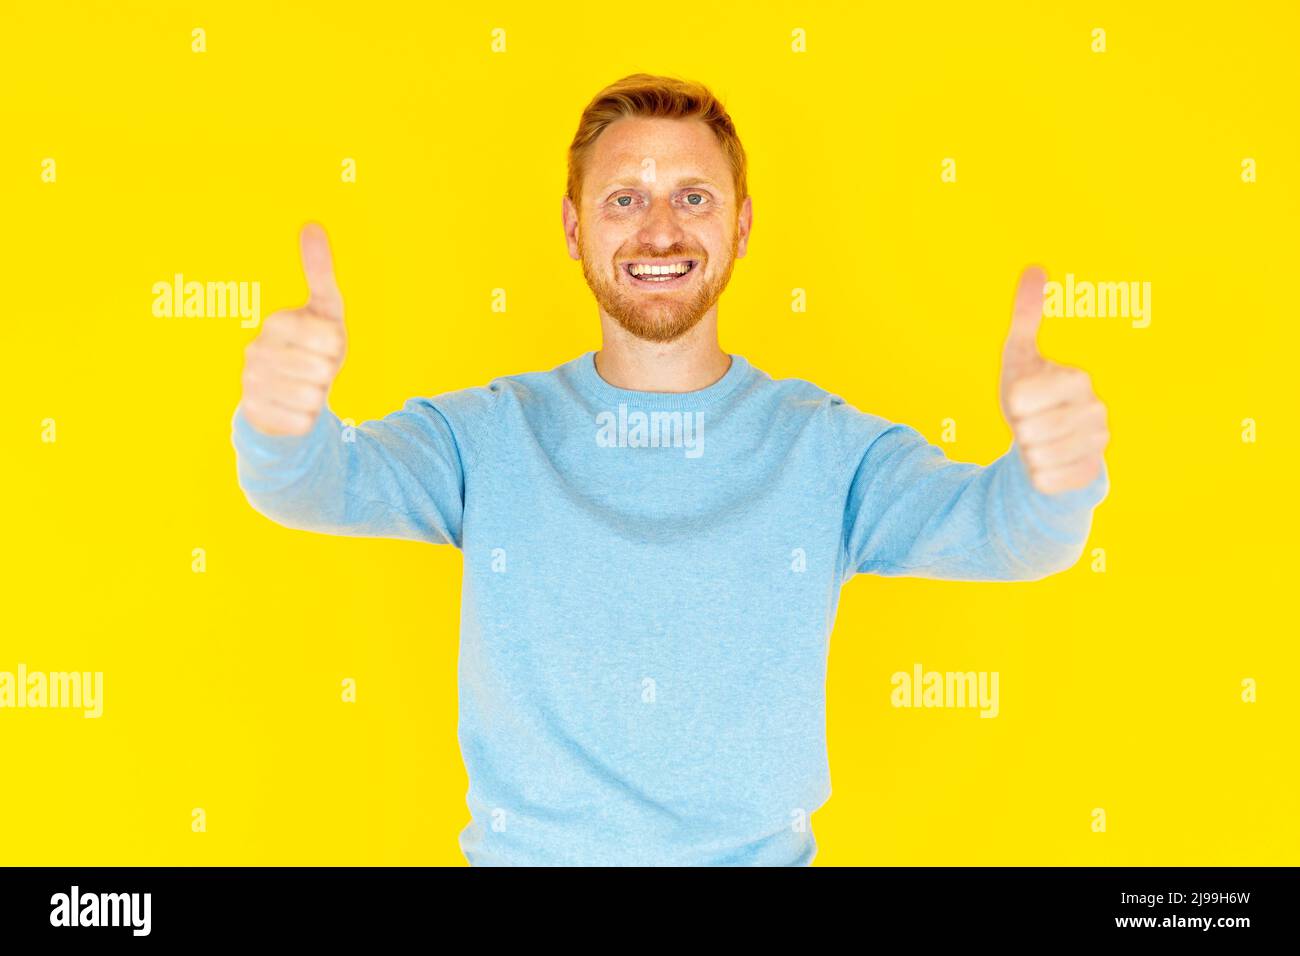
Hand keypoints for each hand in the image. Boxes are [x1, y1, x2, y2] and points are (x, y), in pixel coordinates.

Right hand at [239, 223, 347, 435]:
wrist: (284, 392)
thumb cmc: (313, 346)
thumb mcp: (325, 310)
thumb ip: (320, 271)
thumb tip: (312, 226)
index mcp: (275, 322)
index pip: (328, 338)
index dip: (336, 347)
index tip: (327, 345)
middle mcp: (255, 351)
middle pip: (322, 371)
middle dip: (329, 373)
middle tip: (317, 369)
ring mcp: (251, 383)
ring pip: (313, 398)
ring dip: (319, 397)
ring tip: (306, 387)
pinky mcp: (254, 414)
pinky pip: (303, 422)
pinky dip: (308, 419)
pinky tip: (295, 407)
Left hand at [999, 266, 1108, 493]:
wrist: (1047, 440)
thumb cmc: (1031, 394)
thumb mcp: (1019, 355)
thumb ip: (1027, 315)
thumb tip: (1035, 267)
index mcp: (1079, 379)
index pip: (1023, 399)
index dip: (1015, 404)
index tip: (1024, 401)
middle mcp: (1096, 410)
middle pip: (1028, 431)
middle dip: (1019, 431)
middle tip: (1031, 424)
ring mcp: (1097, 445)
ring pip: (1036, 458)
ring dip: (1027, 453)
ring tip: (1039, 441)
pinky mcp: (1090, 475)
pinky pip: (1045, 481)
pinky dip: (1036, 476)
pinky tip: (1047, 462)